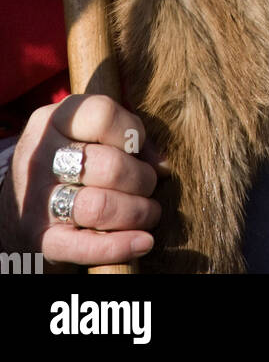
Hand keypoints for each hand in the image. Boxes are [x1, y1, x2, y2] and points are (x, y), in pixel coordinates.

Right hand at [0, 94, 163, 266]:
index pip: (103, 114)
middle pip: (110, 165)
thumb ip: (124, 136)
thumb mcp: (84, 135)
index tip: (138, 148)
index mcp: (52, 121)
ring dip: (138, 212)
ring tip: (149, 212)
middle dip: (143, 179)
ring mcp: (37, 201)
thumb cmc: (67, 163)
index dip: (133, 132)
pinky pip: (86, 246)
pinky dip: (121, 246)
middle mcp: (39, 157)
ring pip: (101, 206)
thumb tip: (161, 164)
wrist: (14, 208)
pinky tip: (143, 241)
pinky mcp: (41, 240)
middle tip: (149, 186)